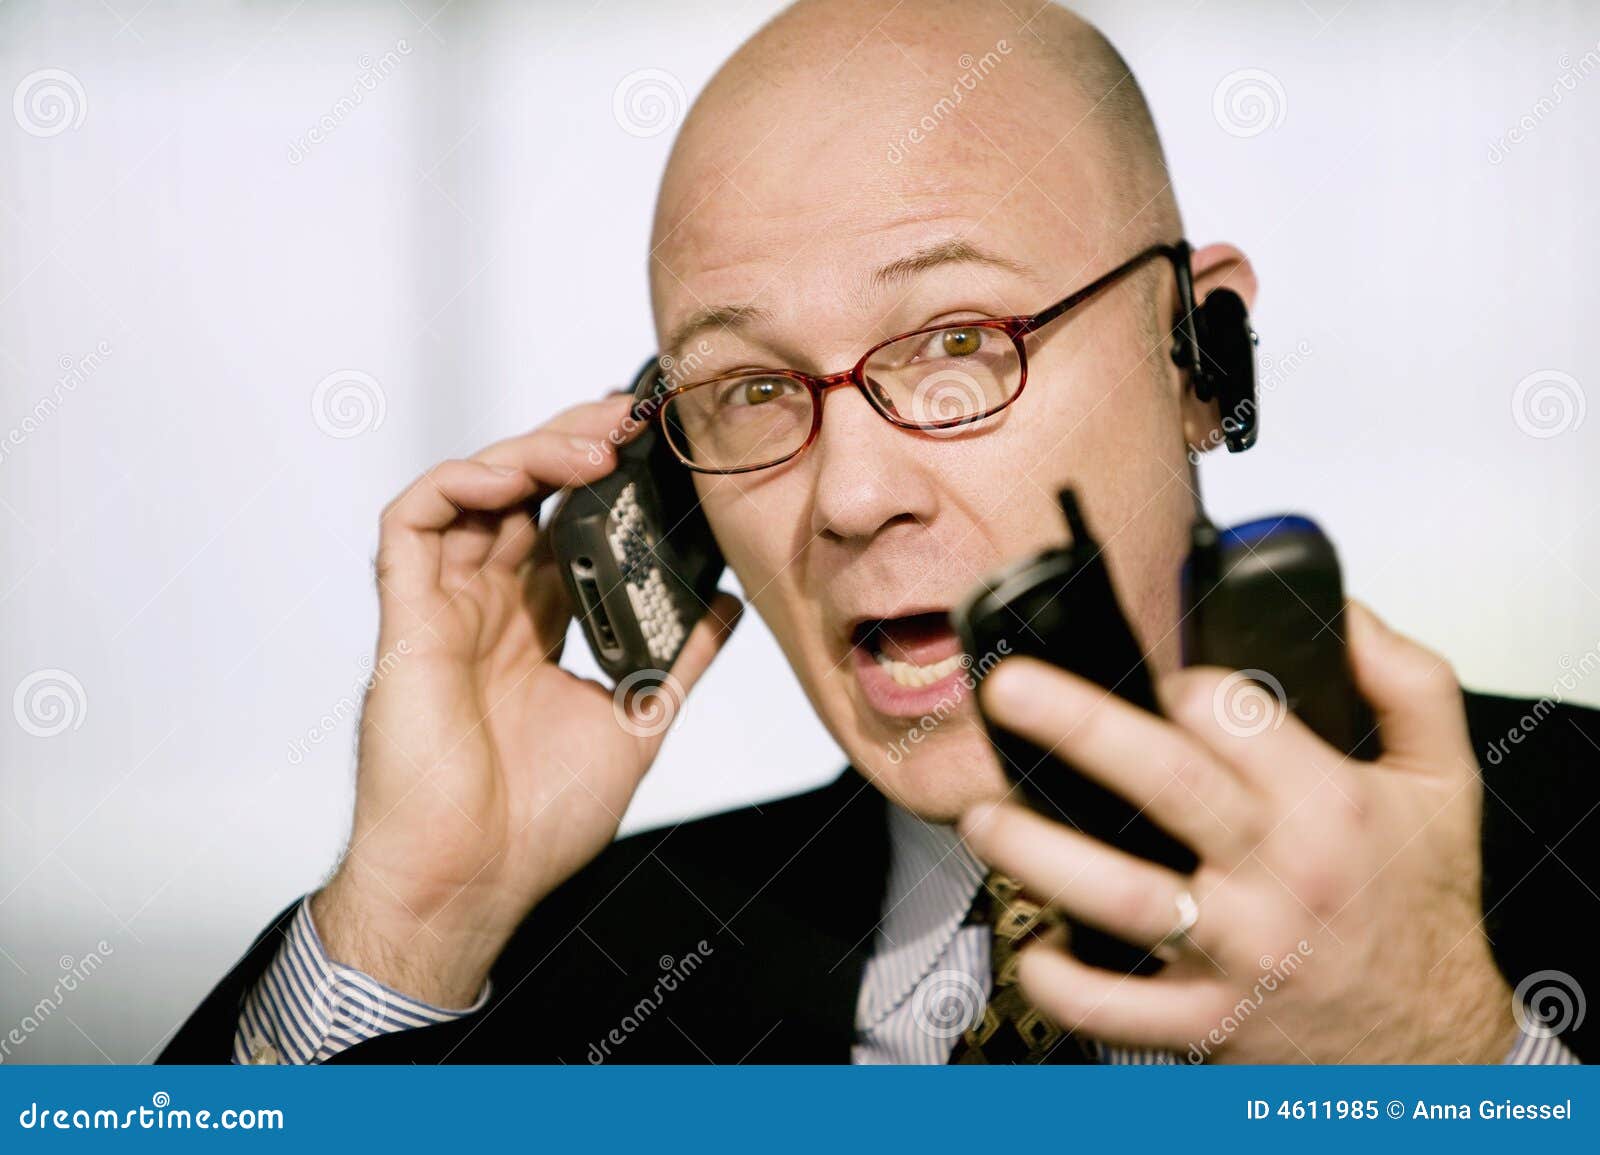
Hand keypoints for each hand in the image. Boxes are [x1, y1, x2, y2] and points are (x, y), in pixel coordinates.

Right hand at [313, 396, 741, 1006]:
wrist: (474, 881)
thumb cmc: (536, 822)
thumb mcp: (635, 720)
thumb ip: (678, 658)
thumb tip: (727, 604)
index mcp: (536, 627)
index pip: (568, 523)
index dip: (606, 477)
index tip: (659, 445)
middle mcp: (488, 606)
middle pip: (523, 491)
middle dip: (573, 439)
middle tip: (631, 414)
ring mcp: (445, 607)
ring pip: (473, 490)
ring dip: (531, 451)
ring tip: (596, 443)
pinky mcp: (407, 617)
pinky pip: (413, 522)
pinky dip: (461, 483)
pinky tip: (519, 477)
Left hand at [958, 601, 1518, 1062]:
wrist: (1432, 1048)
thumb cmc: (1418, 909)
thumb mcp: (1445, 780)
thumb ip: (1405, 680)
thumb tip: (1343, 612)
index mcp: (1328, 806)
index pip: (1237, 717)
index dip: (1182, 683)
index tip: (1152, 675)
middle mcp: (1279, 877)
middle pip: (1165, 784)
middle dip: (1076, 726)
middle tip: (1010, 690)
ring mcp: (1236, 952)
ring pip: (1122, 896)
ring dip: (1039, 851)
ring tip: (982, 815)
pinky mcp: (1206, 1021)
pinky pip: (1117, 1008)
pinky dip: (1062, 982)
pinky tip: (1031, 947)